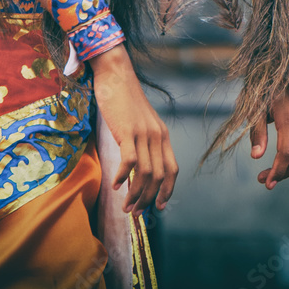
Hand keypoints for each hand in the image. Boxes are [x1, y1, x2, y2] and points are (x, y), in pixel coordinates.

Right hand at [90, 46, 177, 215]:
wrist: (116, 74)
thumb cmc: (124, 99)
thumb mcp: (140, 121)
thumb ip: (143, 140)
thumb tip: (138, 165)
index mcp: (162, 135)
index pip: (172, 170)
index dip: (167, 191)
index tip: (158, 207)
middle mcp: (157, 135)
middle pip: (159, 177)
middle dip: (148, 200)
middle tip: (135, 214)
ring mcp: (143, 133)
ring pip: (146, 173)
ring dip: (136, 195)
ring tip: (125, 207)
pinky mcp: (127, 130)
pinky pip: (130, 161)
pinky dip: (124, 177)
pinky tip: (115, 184)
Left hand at [250, 87, 288, 188]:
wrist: (288, 67)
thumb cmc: (266, 85)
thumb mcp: (255, 105)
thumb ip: (257, 131)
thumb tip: (256, 157)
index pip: (287, 153)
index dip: (277, 172)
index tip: (265, 182)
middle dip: (282, 173)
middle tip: (264, 179)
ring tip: (274, 172)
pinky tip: (288, 162)